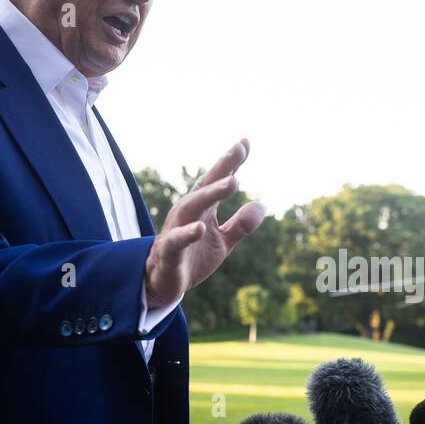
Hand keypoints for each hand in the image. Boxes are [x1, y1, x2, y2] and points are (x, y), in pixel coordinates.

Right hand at [144, 138, 264, 306]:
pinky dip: (188, 233)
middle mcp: (188, 212)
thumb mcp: (223, 242)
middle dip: (222, 168)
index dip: (230, 161)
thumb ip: (241, 225)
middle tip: (238, 150)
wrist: (163, 282)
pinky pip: (177, 240)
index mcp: (202, 208)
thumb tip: (261, 205)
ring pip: (193, 207)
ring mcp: (177, 229)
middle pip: (205, 186)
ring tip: (233, 182)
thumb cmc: (193, 256)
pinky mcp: (169, 251)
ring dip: (212, 193)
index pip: (217, 180)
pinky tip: (201, 228)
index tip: (245, 141)